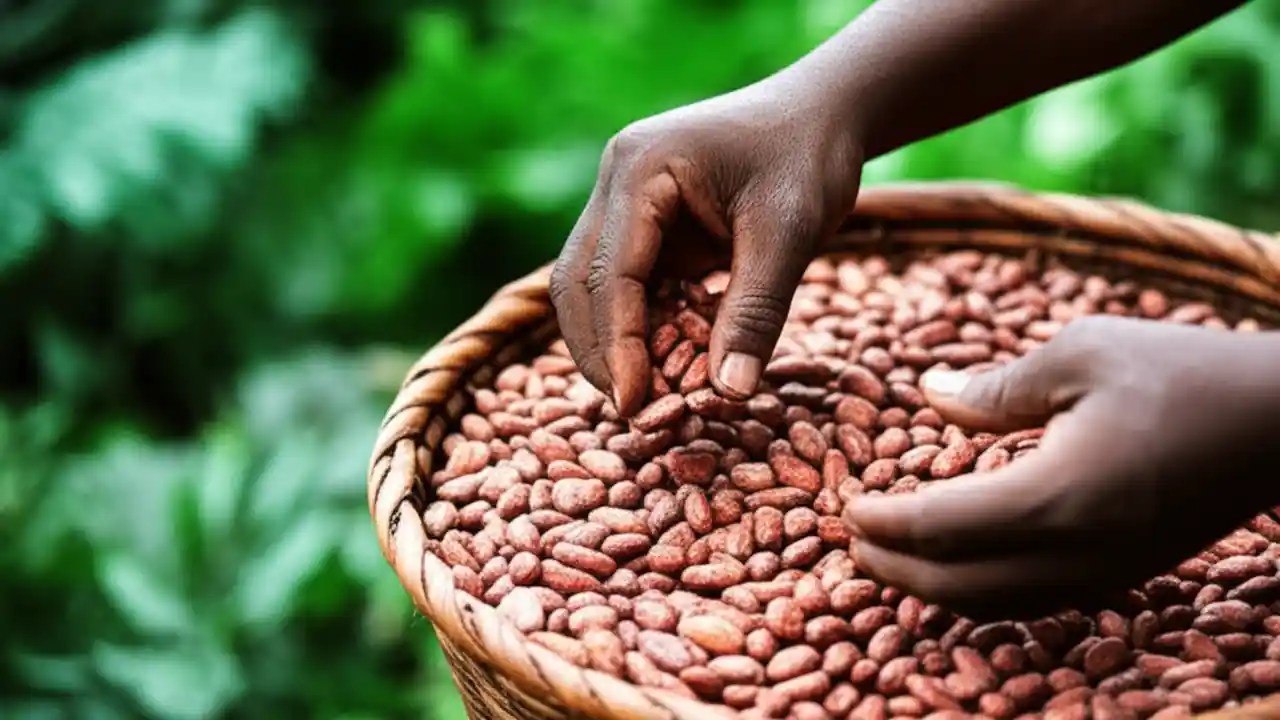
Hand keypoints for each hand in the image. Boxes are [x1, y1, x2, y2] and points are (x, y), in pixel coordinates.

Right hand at [550, 77, 863, 415]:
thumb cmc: (808, 158)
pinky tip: (666, 364)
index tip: (637, 404)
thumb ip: (756, 312)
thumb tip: (730, 392)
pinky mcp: (643, 225)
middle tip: (633, 412)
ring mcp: (623, 202)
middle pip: (577, 282)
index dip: (617, 345)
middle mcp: (616, 181)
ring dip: (611, 343)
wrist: (823, 114)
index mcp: (640, 168)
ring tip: (647, 398)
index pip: (609, 273)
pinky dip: (639, 328)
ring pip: (591, 288)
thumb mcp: (790, 234)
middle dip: (599, 351)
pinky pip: (626, 286)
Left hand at [844, 316, 1279, 618]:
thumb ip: (994, 387)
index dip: (882, 524)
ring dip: (929, 588)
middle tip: (848, 540)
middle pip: (954, 583)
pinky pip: (1031, 603)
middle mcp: (1075, 552)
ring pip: (992, 604)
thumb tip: (928, 396)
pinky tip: (958, 566)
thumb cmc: (1183, 372)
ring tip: (887, 559)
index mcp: (1056, 495)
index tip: (843, 507)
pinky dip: (977, 592)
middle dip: (891, 568)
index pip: (939, 529)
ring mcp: (1102, 573)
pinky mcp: (1121, 575)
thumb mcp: (1081, 353)